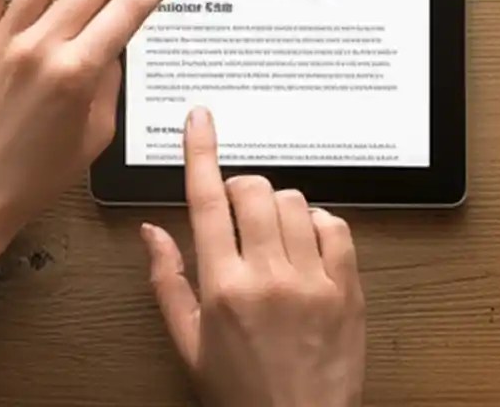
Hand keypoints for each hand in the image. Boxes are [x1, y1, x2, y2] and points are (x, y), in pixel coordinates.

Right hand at [140, 107, 365, 406]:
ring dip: (276, 205)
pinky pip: (335, 226)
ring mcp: (313, 281)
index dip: (201, 152)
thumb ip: (167, 282)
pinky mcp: (348, 289)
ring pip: (295, 202)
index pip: (206, 201)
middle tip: (235, 205)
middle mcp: (268, 277)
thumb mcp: (188, 343)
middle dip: (240, 187)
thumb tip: (151, 232)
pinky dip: (317, 222)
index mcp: (222, 288)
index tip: (199, 120)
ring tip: (270, 232)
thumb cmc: (241, 393)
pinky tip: (305, 243)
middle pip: (255, 191)